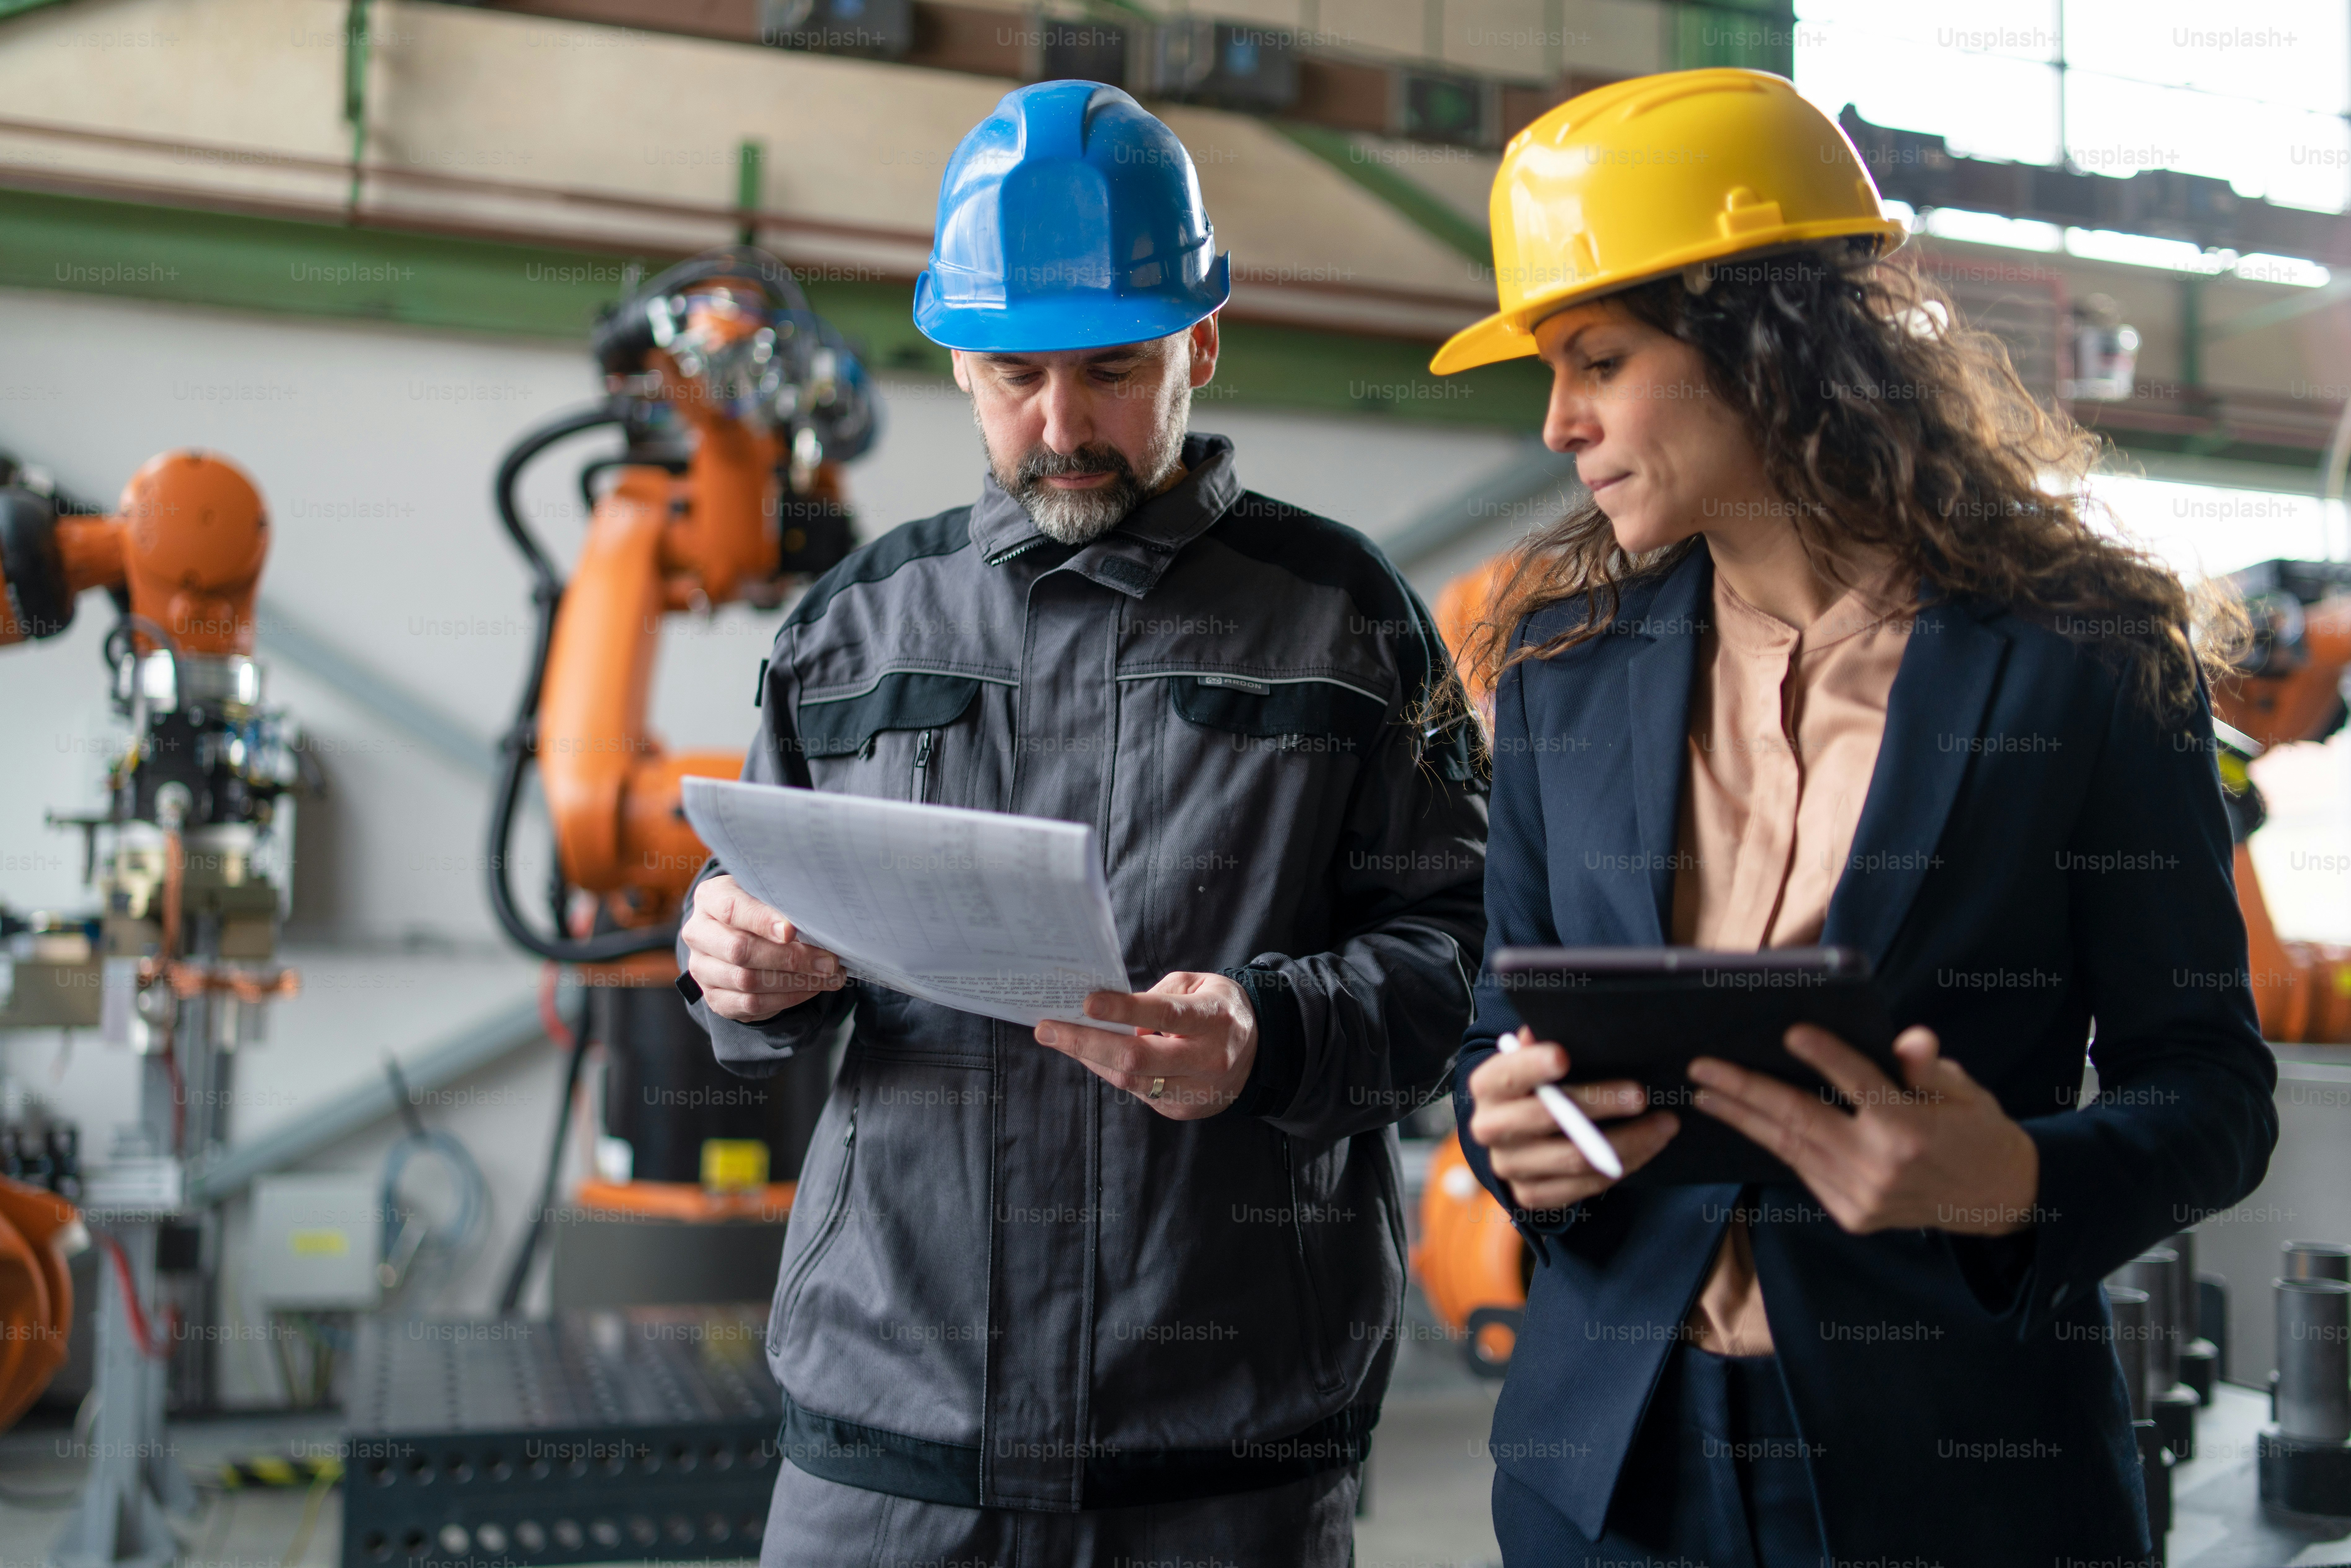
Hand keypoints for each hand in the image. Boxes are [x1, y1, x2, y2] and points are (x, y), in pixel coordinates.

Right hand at [680, 874, 845, 1022]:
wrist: (739, 933)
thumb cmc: (760, 908)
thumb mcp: (767, 895)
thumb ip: (784, 905)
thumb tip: (819, 925)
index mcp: (710, 899)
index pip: (732, 909)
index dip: (762, 921)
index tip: (792, 931)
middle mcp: (698, 933)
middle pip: (740, 950)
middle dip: (790, 958)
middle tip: (828, 962)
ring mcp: (702, 969)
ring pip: (746, 981)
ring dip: (794, 982)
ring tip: (828, 976)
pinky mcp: (714, 997)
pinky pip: (750, 1004)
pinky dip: (786, 999)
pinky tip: (810, 989)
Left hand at [1032, 972, 1257, 1120]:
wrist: (1262, 1052)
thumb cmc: (1219, 1009)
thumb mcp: (1199, 984)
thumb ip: (1158, 995)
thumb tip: (1111, 1014)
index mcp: (1213, 1019)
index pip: (1163, 1014)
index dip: (1123, 1010)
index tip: (1086, 1003)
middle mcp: (1206, 1059)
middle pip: (1137, 1059)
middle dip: (1085, 1042)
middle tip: (1046, 1028)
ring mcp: (1195, 1091)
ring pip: (1131, 1081)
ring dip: (1090, 1058)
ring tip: (1060, 1037)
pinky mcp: (1183, 1110)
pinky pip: (1137, 1092)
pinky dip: (1112, 1071)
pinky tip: (1094, 1053)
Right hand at [1466, 1029, 1679, 1209]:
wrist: (1515, 1137)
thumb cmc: (1535, 1086)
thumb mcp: (1532, 1060)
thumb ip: (1537, 1046)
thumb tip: (1538, 1029)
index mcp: (1487, 1087)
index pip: (1505, 1075)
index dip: (1531, 1066)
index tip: (1563, 1056)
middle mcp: (1489, 1129)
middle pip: (1546, 1118)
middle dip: (1598, 1104)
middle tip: (1640, 1094)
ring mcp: (1510, 1166)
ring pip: (1574, 1158)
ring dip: (1627, 1141)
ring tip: (1664, 1123)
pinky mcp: (1531, 1195)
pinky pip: (1584, 1186)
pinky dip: (1622, 1166)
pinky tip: (1648, 1146)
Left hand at [1688, 1024, 2040, 1235]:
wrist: (1997, 1198)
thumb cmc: (1976, 1131)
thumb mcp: (1964, 1094)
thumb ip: (1929, 1069)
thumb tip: (1911, 1040)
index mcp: (1910, 1132)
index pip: (1858, 1084)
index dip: (1826, 1056)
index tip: (1790, 1032)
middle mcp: (1879, 1168)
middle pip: (1801, 1119)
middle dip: (1745, 1091)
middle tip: (1701, 1067)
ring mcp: (1861, 1196)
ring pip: (1790, 1148)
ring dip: (1743, 1118)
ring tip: (1704, 1093)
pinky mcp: (1851, 1214)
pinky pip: (1803, 1170)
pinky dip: (1773, 1144)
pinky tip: (1745, 1121)